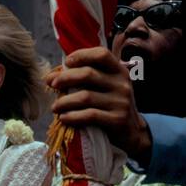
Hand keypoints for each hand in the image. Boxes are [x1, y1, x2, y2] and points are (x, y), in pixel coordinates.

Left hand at [47, 47, 152, 164]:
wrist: (133, 132)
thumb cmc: (111, 106)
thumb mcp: (106, 87)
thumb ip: (86, 79)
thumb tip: (52, 76)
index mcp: (119, 71)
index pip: (101, 54)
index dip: (82, 55)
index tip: (67, 62)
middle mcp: (122, 83)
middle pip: (88, 74)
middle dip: (65, 78)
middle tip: (52, 85)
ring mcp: (121, 101)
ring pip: (85, 96)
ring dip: (64, 101)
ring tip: (55, 107)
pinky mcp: (117, 119)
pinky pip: (89, 115)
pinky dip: (73, 116)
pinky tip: (64, 118)